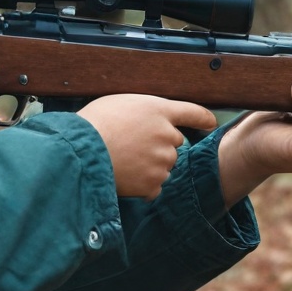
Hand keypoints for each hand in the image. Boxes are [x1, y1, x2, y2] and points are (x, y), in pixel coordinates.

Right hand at [77, 94, 218, 199]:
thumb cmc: (94, 123)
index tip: (210, 124)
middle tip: (132, 146)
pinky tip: (125, 177)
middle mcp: (167, 135)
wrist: (81, 151)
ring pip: (164, 166)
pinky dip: (142, 186)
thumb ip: (144, 112)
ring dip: (150, 166)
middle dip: (158, 146)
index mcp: (160, 111)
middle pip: (175, 144)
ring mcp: (162, 161)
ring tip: (124, 161)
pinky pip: (154, 187)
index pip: (193, 113)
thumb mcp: (121, 103)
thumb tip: (148, 122)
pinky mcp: (153, 183)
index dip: (204, 119)